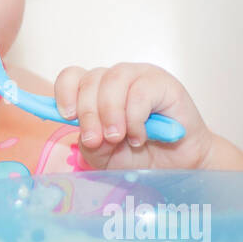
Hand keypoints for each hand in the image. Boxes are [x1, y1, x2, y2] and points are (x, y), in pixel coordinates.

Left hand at [54, 62, 213, 170]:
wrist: (177, 165)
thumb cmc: (139, 156)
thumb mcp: (104, 156)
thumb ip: (89, 144)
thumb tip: (86, 132)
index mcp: (96, 91)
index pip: (72, 76)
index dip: (64, 92)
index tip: (67, 115)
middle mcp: (115, 79)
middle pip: (90, 79)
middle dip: (88, 113)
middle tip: (97, 140)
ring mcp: (139, 77)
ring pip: (113, 80)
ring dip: (110, 113)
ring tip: (118, 137)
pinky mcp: (163, 83)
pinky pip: (140, 93)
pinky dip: (135, 118)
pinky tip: (141, 136)